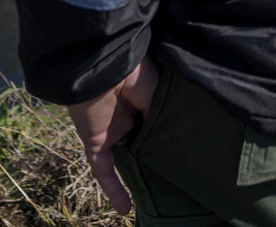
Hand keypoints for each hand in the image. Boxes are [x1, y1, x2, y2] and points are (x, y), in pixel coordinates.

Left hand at [66, 56, 159, 212]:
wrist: (104, 66)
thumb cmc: (136, 72)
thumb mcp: (159, 92)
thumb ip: (162, 116)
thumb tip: (167, 139)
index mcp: (141, 100)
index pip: (153, 122)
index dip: (164, 135)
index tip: (180, 151)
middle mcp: (125, 116)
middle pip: (139, 142)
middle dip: (150, 156)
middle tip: (171, 175)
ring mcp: (109, 130)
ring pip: (124, 158)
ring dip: (134, 175)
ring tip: (154, 194)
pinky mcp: (95, 141)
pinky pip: (102, 169)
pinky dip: (113, 188)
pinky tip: (125, 208)